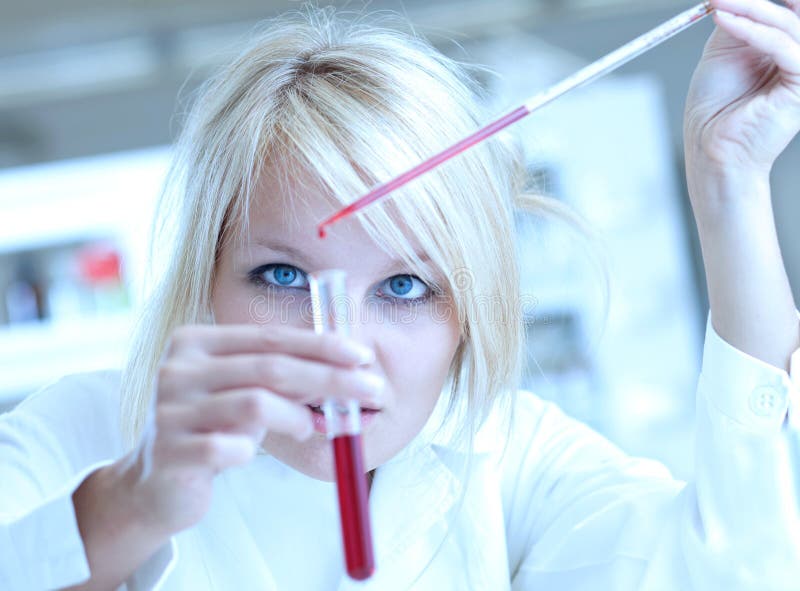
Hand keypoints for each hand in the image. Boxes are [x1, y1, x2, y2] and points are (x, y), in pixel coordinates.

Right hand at [114, 324, 382, 538]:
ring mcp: (169, 409)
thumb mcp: (245, 394)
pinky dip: (251, 450)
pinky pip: (227, 447)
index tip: (363, 355)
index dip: (321, 345)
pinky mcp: (169, 451)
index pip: (271, 337)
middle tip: (371, 390)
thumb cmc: (211, 428)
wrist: (153, 484)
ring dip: (295, 417)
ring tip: (307, 427)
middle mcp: (178, 368)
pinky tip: (248, 453)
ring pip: (255, 404)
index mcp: (196, 342)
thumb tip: (348, 372)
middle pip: (271, 367)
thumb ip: (285, 379)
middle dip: (330, 378)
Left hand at [684, 0, 799, 178]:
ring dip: (749, 7)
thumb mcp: (723, 53)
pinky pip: (782, 47)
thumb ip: (737, 20)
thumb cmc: (715, 110)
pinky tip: (723, 19)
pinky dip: (751, 30)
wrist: (711, 149)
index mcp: (786, 48)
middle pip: (793, 10)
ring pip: (787, 23)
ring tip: (717, 2)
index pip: (789, 8)